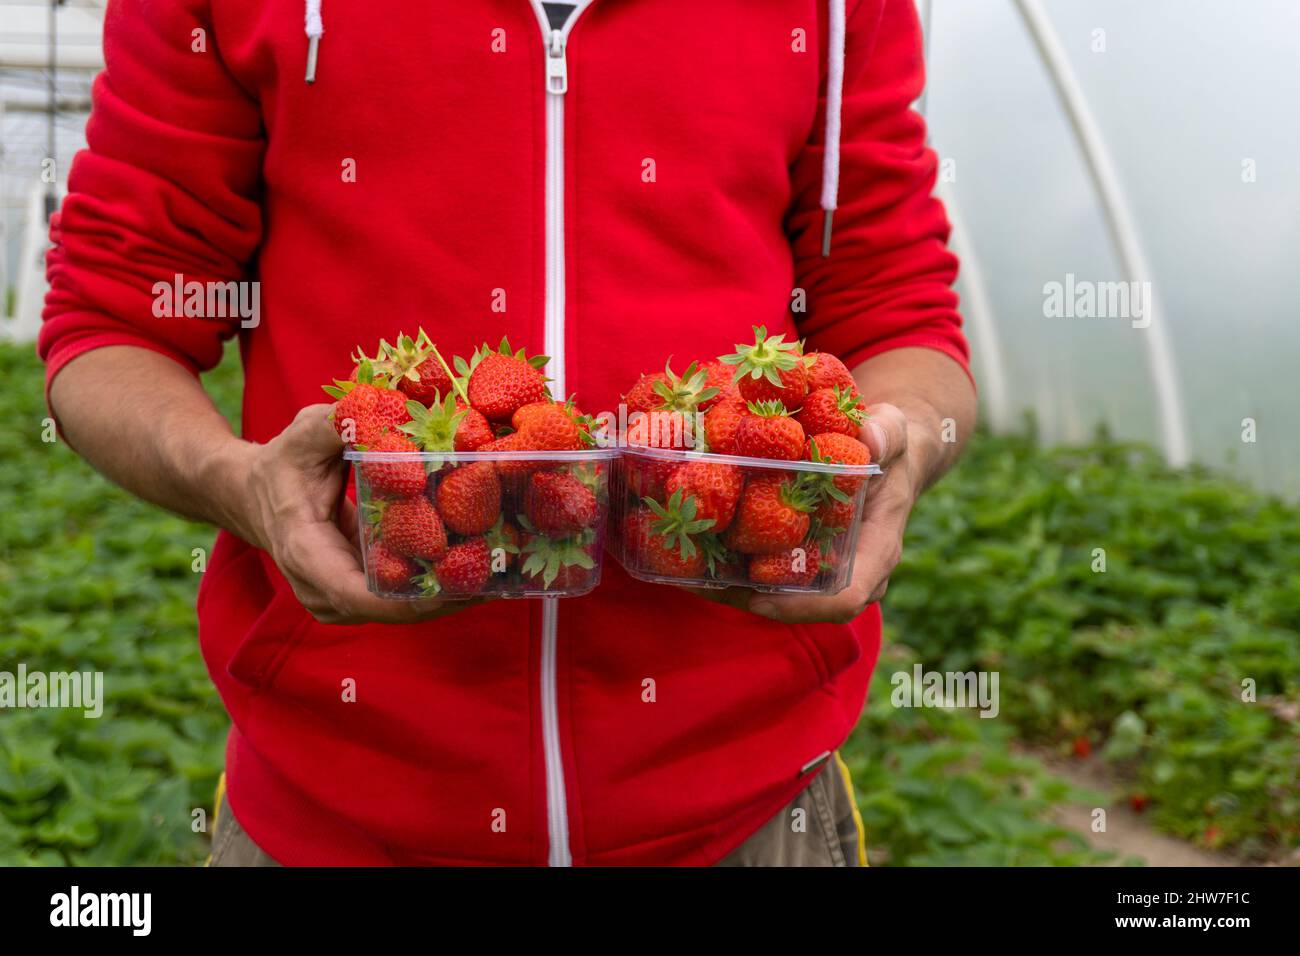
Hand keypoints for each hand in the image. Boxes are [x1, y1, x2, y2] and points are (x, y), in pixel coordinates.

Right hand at [234, 404, 479, 624]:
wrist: (253, 494)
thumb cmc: (283, 463)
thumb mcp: (305, 433)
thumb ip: (341, 421)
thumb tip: (384, 407)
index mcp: (305, 554)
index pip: (357, 595)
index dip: (408, 599)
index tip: (456, 589)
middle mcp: (322, 589)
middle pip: (391, 610)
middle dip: (446, 598)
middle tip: (499, 578)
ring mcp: (340, 599)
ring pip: (401, 609)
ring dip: (449, 595)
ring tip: (501, 575)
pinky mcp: (359, 594)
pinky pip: (400, 597)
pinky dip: (437, 585)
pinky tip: (479, 568)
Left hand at [686, 403, 918, 624]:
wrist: (887, 455)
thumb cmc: (891, 446)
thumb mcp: (893, 432)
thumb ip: (887, 432)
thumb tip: (871, 440)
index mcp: (877, 551)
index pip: (845, 599)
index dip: (802, 607)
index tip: (758, 596)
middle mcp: (852, 571)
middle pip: (802, 605)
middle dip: (752, 599)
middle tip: (706, 583)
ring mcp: (828, 568)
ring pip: (781, 593)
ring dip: (736, 588)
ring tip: (691, 573)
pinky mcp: (806, 556)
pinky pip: (773, 572)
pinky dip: (738, 565)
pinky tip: (699, 551)